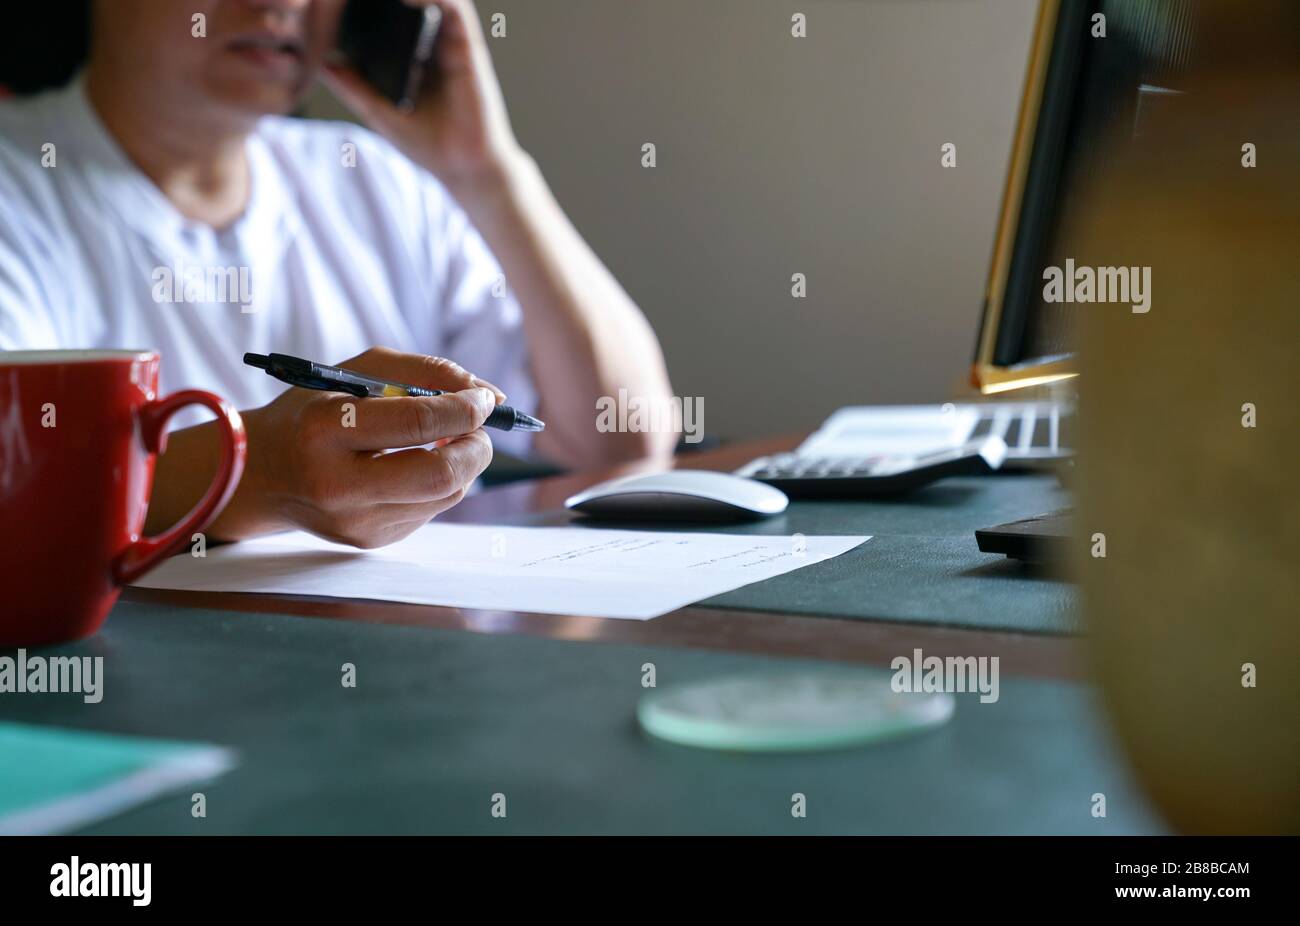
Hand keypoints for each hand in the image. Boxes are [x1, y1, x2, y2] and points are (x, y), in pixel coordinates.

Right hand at [227, 347, 503, 547]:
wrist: (265, 471)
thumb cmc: (316, 410)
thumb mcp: (360, 372)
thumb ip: (427, 372)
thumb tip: (493, 397)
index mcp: (326, 429)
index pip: (418, 423)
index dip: (465, 409)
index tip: (485, 400)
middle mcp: (337, 484)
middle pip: (440, 475)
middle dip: (476, 447)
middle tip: (479, 429)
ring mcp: (354, 521)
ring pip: (446, 496)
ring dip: (464, 464)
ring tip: (448, 441)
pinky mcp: (370, 541)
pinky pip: (431, 510)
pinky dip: (440, 483)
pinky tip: (417, 466)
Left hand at [322, 0, 522, 194]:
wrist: (464, 168)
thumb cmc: (428, 143)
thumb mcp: (379, 113)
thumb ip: (354, 87)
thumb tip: (321, 64)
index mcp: (411, 57)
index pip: (389, 18)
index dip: (367, 5)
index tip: (337, 2)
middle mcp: (432, 45)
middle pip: (413, 3)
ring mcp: (450, 44)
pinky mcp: (469, 49)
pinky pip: (454, 11)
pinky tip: (406, 0)